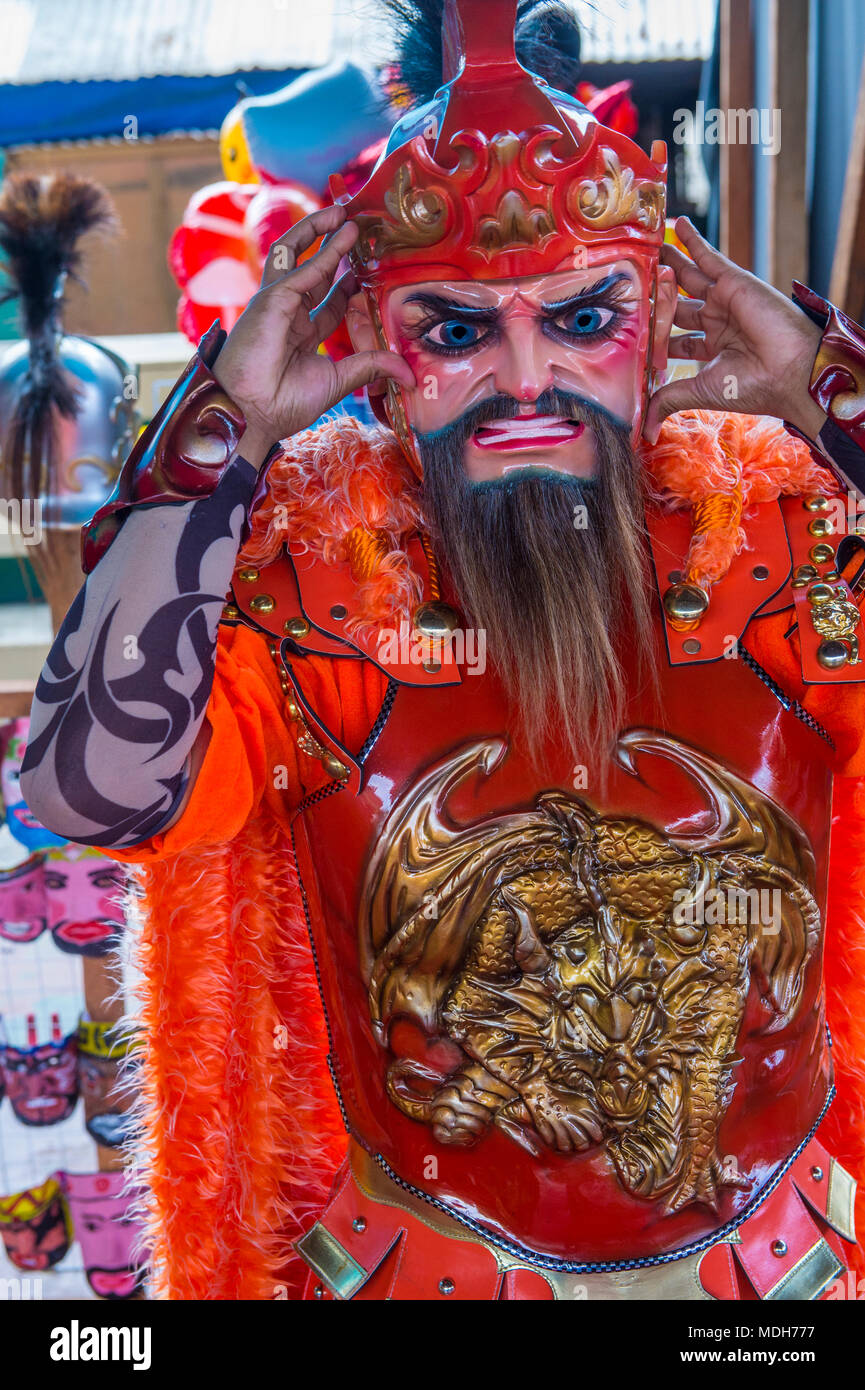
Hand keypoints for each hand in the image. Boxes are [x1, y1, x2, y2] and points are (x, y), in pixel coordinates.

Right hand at [211, 204, 414, 466]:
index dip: (348, 285)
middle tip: (356, 229)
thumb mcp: (338, 381)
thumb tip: (408, 374)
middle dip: (332, 247)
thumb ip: (370, 368)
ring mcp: (275, 304)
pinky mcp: (269, 300)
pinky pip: (298, 270)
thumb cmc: (282, 404)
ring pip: (294, 254)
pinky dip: (320, 254)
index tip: (367, 272)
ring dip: (317, 232)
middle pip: (310, 270)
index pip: (328, 302)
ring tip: (343, 214)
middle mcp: (287, 314)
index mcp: (300, 336)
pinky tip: (341, 236)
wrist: (251, 413)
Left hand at [643, 217, 826, 443]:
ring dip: (669, 262)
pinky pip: (709, 255)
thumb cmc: (751, 386)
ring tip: (648, 247)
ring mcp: (725, 300)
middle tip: (634, 280)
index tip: (630, 326)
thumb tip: (645, 428)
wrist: (788, 372)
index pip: (675, 338)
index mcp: (712, 350)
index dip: (653, 332)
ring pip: (688, 277)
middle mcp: (718, 322)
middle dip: (657, 294)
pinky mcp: (733, 280)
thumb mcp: (701, 391)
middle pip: (678, 304)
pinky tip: (675, 224)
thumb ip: (669, 399)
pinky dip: (692, 240)